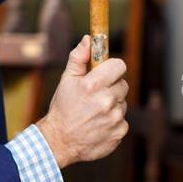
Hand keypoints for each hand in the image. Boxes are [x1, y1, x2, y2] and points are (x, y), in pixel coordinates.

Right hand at [37, 37, 128, 168]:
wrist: (59, 141)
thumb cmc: (62, 109)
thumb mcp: (66, 80)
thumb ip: (78, 58)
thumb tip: (88, 39)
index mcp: (94, 85)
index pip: (119, 66)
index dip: (113, 68)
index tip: (106, 73)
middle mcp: (106, 101)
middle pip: (123, 85)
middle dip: (111, 88)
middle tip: (96, 96)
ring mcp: (114, 118)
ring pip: (122, 104)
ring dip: (112, 106)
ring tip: (94, 113)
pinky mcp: (119, 132)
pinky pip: (123, 121)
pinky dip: (113, 123)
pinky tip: (99, 125)